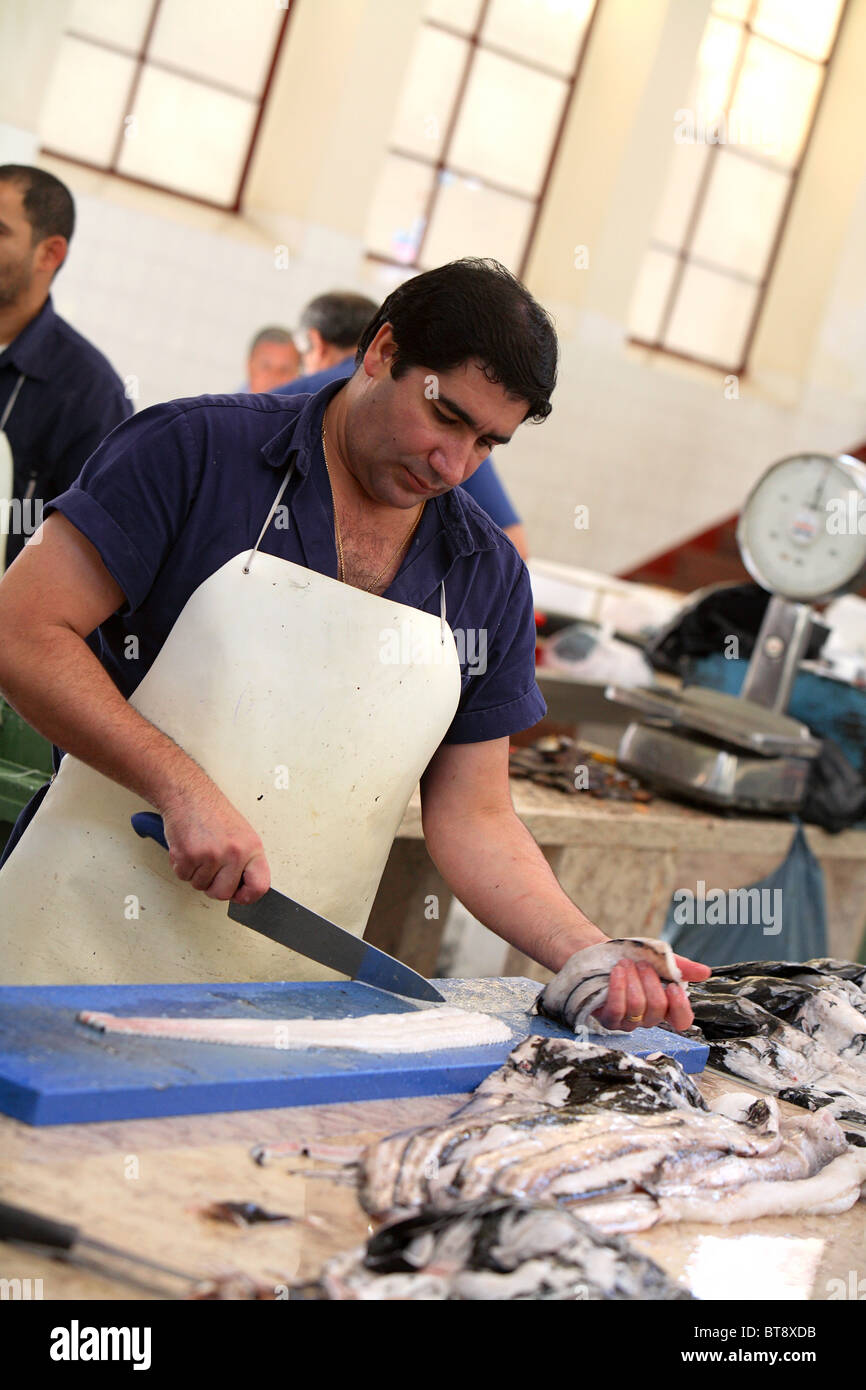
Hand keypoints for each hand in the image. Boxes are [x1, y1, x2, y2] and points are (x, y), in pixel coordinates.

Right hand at [159, 786, 269, 904]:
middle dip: (213, 886)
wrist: (189, 795)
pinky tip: (187, 848)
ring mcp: (212, 855)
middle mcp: (235, 852)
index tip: (238, 894)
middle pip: (223, 894)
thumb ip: (245, 861)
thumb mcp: (241, 835)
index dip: (247, 896)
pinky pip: (183, 876)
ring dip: (195, 873)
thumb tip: (244, 888)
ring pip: (200, 886)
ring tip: (199, 850)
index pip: (259, 886)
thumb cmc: (213, 813)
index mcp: (252, 848)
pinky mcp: (189, 856)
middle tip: (210, 868)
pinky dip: (181, 866)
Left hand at [594, 954, 711, 1033]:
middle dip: (650, 981)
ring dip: (633, 980)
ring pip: (638, 1007)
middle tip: (642, 964)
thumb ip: (682, 967)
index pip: (682, 1021)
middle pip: (658, 1009)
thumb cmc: (632, 958)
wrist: (602, 953)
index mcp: (665, 1005)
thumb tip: (706, 972)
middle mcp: (648, 1017)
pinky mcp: (608, 1019)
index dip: (680, 1007)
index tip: (673, 987)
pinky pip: (617, 1010)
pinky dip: (618, 988)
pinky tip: (617, 972)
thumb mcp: (659, 958)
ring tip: (626, 964)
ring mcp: (628, 1021)